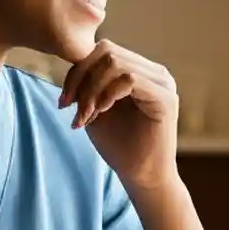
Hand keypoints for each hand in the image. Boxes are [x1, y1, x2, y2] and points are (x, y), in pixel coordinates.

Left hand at [59, 40, 179, 190]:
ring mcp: (162, 83)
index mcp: (139, 71)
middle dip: (81, 78)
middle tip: (71, 108)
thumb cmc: (119, 147)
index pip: (103, 51)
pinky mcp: (165, 98)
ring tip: (85, 116)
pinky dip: (107, 95)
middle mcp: (154, 72)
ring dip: (92, 90)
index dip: (77, 71)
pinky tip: (100, 113)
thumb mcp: (95, 109)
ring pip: (115, 63)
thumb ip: (88, 85)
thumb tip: (71, 61)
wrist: (142, 177)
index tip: (63, 102)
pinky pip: (130, 80)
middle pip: (107, 51)